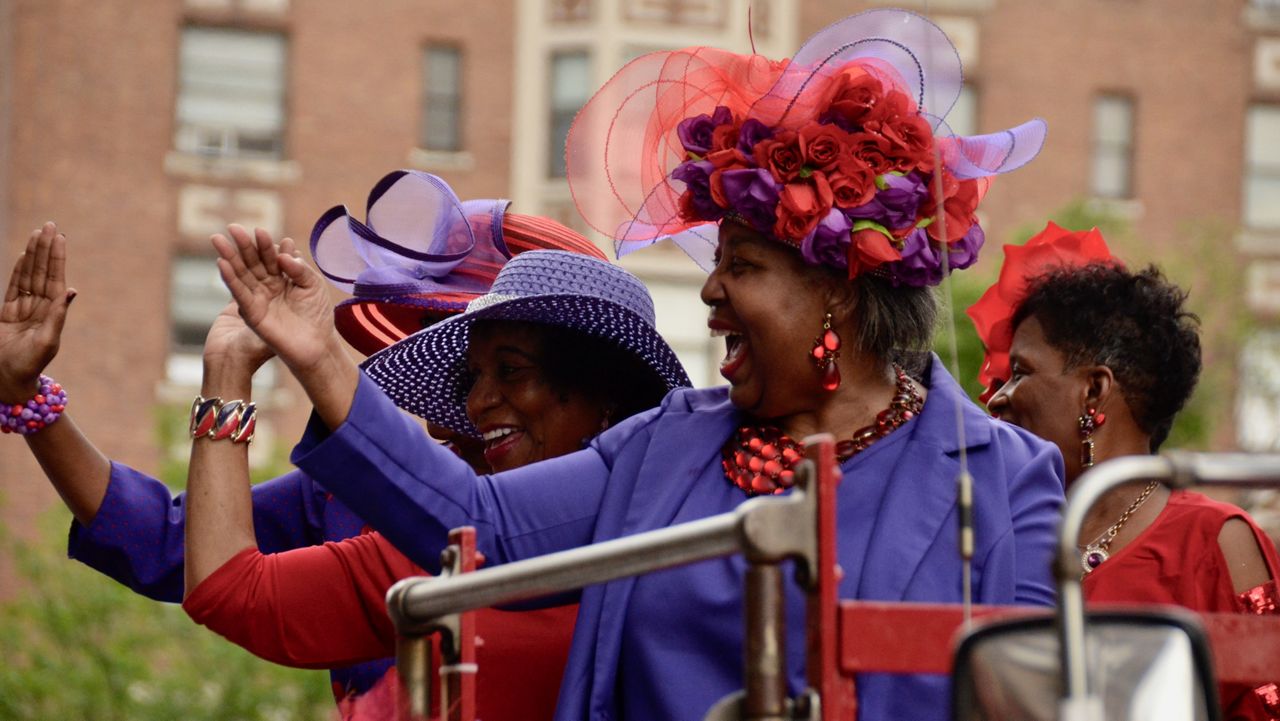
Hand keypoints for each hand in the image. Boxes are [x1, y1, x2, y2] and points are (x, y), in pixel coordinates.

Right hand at [0, 223, 75, 401]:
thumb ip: (58, 315)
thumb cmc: (31, 364)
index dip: (57, 257)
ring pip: (29, 274)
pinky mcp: (8, 312)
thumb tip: (71, 290)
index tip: (59, 237)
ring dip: (33, 254)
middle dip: (46, 248)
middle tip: (50, 225)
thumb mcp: (48, 340)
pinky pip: (14, 286)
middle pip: (42, 270)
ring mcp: (24, 308)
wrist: (10, 379)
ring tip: (38, 234)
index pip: (55, 277)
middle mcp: (40, 306)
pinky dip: (18, 270)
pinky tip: (23, 256)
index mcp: (52, 311)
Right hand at [211, 224, 335, 373]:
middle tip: (233, 227)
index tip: (262, 232)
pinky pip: (239, 293)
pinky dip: (230, 278)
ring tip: (218, 240)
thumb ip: (299, 268)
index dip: (266, 245)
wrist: (316, 346)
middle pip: (253, 262)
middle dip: (243, 245)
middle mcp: (269, 287)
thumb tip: (283, 253)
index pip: (271, 257)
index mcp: (284, 278)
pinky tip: (222, 263)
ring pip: (241, 274)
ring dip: (229, 257)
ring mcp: (259, 299)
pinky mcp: (252, 313)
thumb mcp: (313, 286)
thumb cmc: (318, 316)